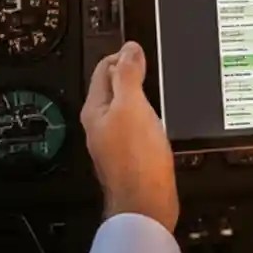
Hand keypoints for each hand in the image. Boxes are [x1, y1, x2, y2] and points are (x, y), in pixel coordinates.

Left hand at [81, 41, 178, 231]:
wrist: (146, 204)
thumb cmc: (137, 160)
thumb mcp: (133, 107)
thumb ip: (129, 76)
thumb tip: (129, 49)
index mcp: (95, 110)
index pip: (103, 69)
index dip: (121, 55)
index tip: (140, 51)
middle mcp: (100, 125)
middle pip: (113, 88)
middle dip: (129, 73)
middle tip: (148, 65)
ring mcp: (114, 141)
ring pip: (124, 107)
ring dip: (138, 94)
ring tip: (153, 86)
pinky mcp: (129, 155)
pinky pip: (135, 125)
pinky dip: (145, 114)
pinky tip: (156, 118)